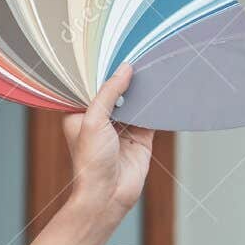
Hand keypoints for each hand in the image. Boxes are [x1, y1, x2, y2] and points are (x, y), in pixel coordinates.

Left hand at [62, 63, 154, 228]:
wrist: (107, 195)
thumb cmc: (90, 162)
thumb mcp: (94, 120)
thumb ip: (109, 93)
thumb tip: (124, 69)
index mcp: (80, 115)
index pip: (92, 87)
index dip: (102, 72)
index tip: (113, 49)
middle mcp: (101, 120)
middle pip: (116, 93)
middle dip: (125, 78)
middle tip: (139, 52)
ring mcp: (122, 129)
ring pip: (135, 103)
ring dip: (143, 90)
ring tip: (153, 64)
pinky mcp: (141, 138)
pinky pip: (151, 116)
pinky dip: (157, 105)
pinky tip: (164, 88)